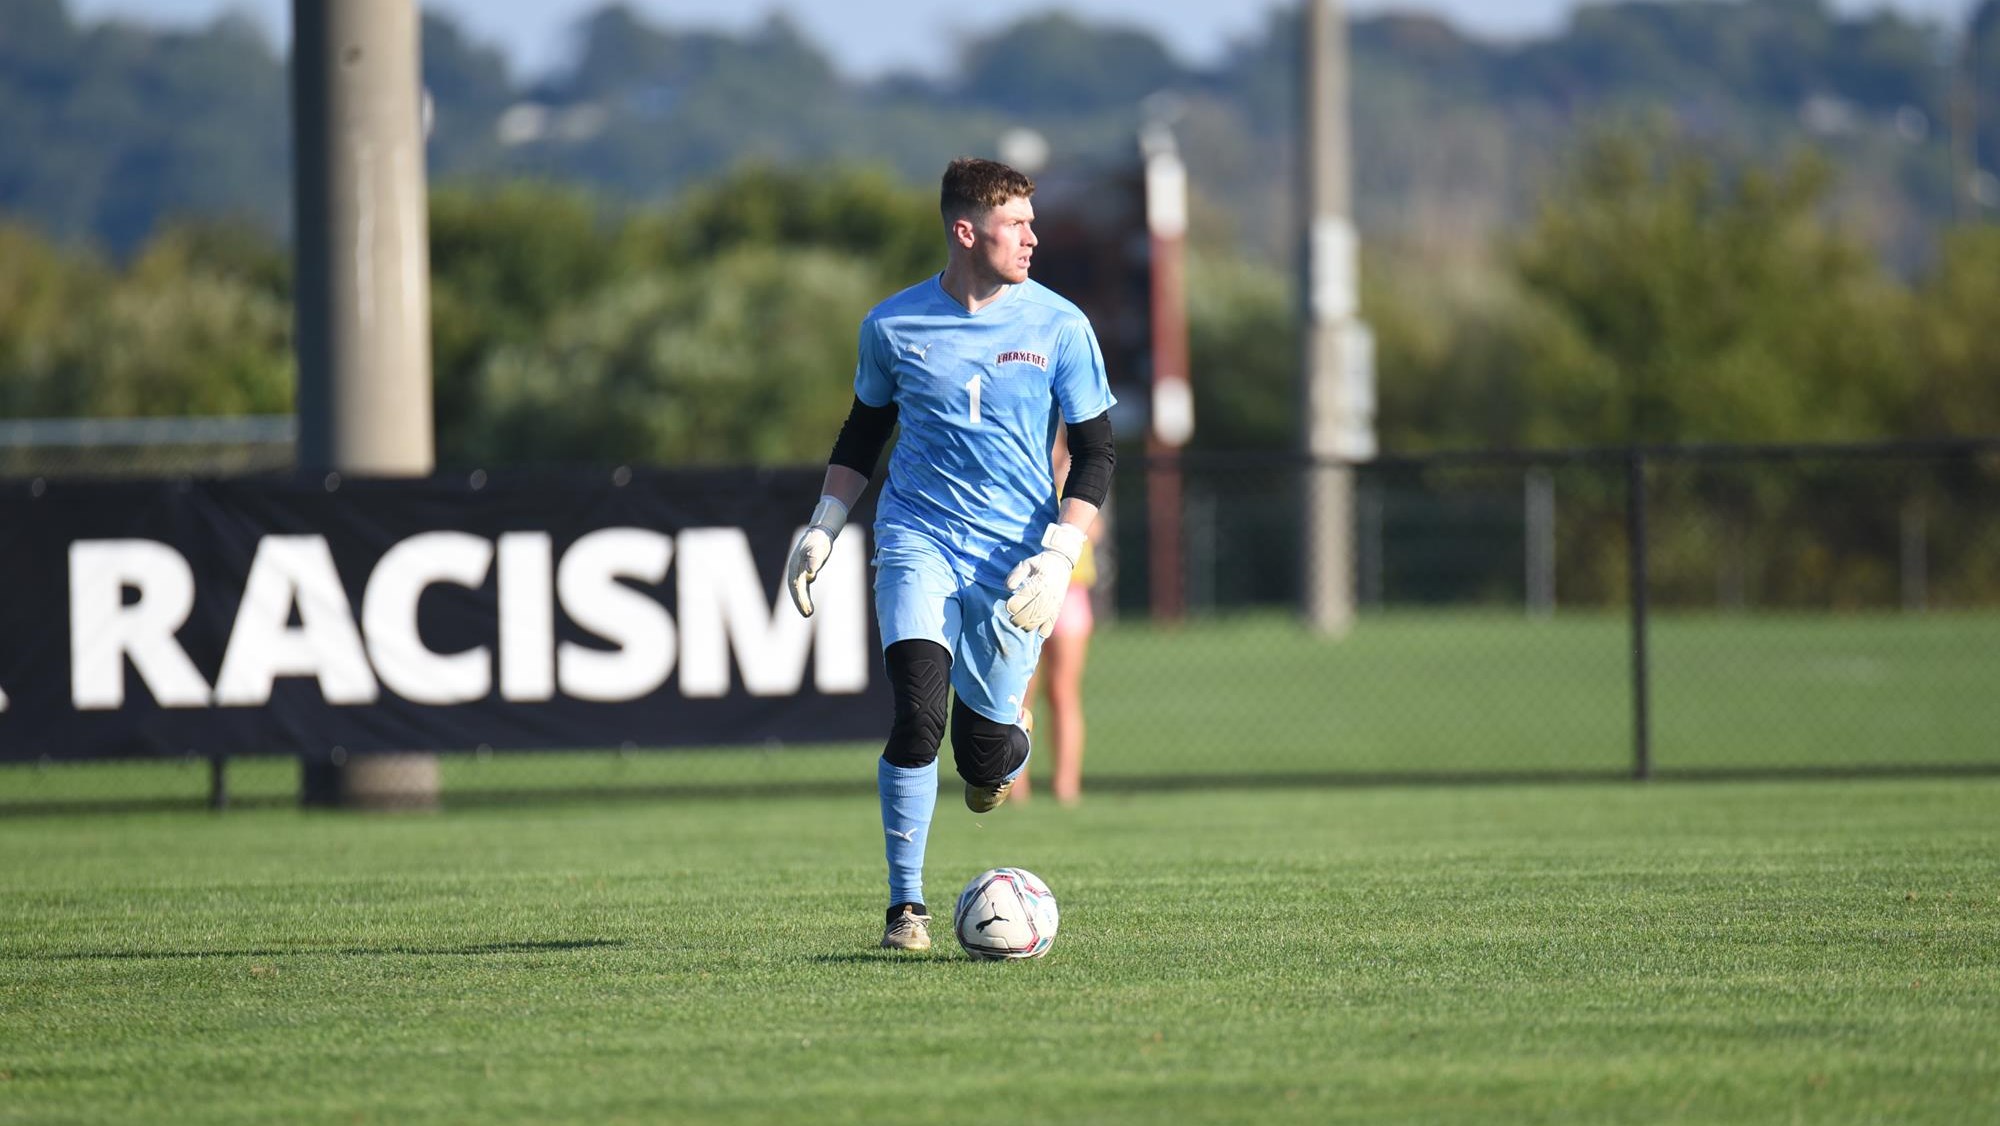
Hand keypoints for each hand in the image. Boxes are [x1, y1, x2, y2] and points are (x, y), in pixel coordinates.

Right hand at [787, 496, 848, 617]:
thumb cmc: (819, 540)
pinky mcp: (805, 573)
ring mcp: (798, 571)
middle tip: (808, 615)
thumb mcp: (818, 548)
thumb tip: (811, 572)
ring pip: (798, 590)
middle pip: (795, 589)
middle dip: (800, 602)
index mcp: (795, 565)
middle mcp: (794, 570)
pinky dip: (805, 597)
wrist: (819, 533)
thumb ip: (814, 559)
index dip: (800, 598)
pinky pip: (803, 587)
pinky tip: (809, 606)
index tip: (807, 608)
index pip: (796, 585)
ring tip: (808, 614)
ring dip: (802, 602)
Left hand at [1005, 523, 1086, 636]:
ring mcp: (1054, 601)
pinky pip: (1053, 620)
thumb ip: (1016, 574)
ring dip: (1031, 625)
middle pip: (1033, 611)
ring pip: (1042, 618)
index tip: (1008, 607)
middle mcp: (1048, 593)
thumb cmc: (1040, 562)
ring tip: (1022, 627)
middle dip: (1021, 618)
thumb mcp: (1027, 563)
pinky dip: (1047, 629)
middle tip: (1012, 620)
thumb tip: (1007, 587)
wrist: (1061, 560)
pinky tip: (1040, 633)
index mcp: (1040, 582)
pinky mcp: (1058, 606)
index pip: (1026, 597)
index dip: (1016, 604)